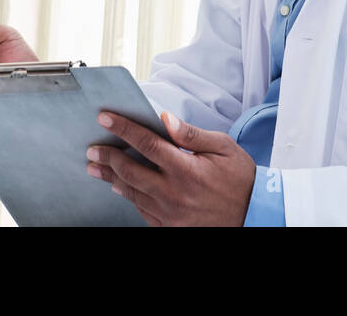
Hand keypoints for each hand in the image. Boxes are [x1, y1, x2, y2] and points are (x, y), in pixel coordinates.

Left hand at [85, 110, 255, 226]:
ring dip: (112, 178)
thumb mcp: (223, 148)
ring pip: (132, 194)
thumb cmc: (240, 178)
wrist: (254, 214)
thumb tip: (165, 119)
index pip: (146, 144)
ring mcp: (171, 215)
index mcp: (187, 169)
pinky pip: (143, 212)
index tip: (104, 118)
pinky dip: (130, 197)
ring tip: (96, 167)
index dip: (123, 129)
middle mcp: (175, 193)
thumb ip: (191, 134)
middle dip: (107, 157)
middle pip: (130, 172)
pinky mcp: (171, 229)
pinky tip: (121, 188)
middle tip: (92, 148)